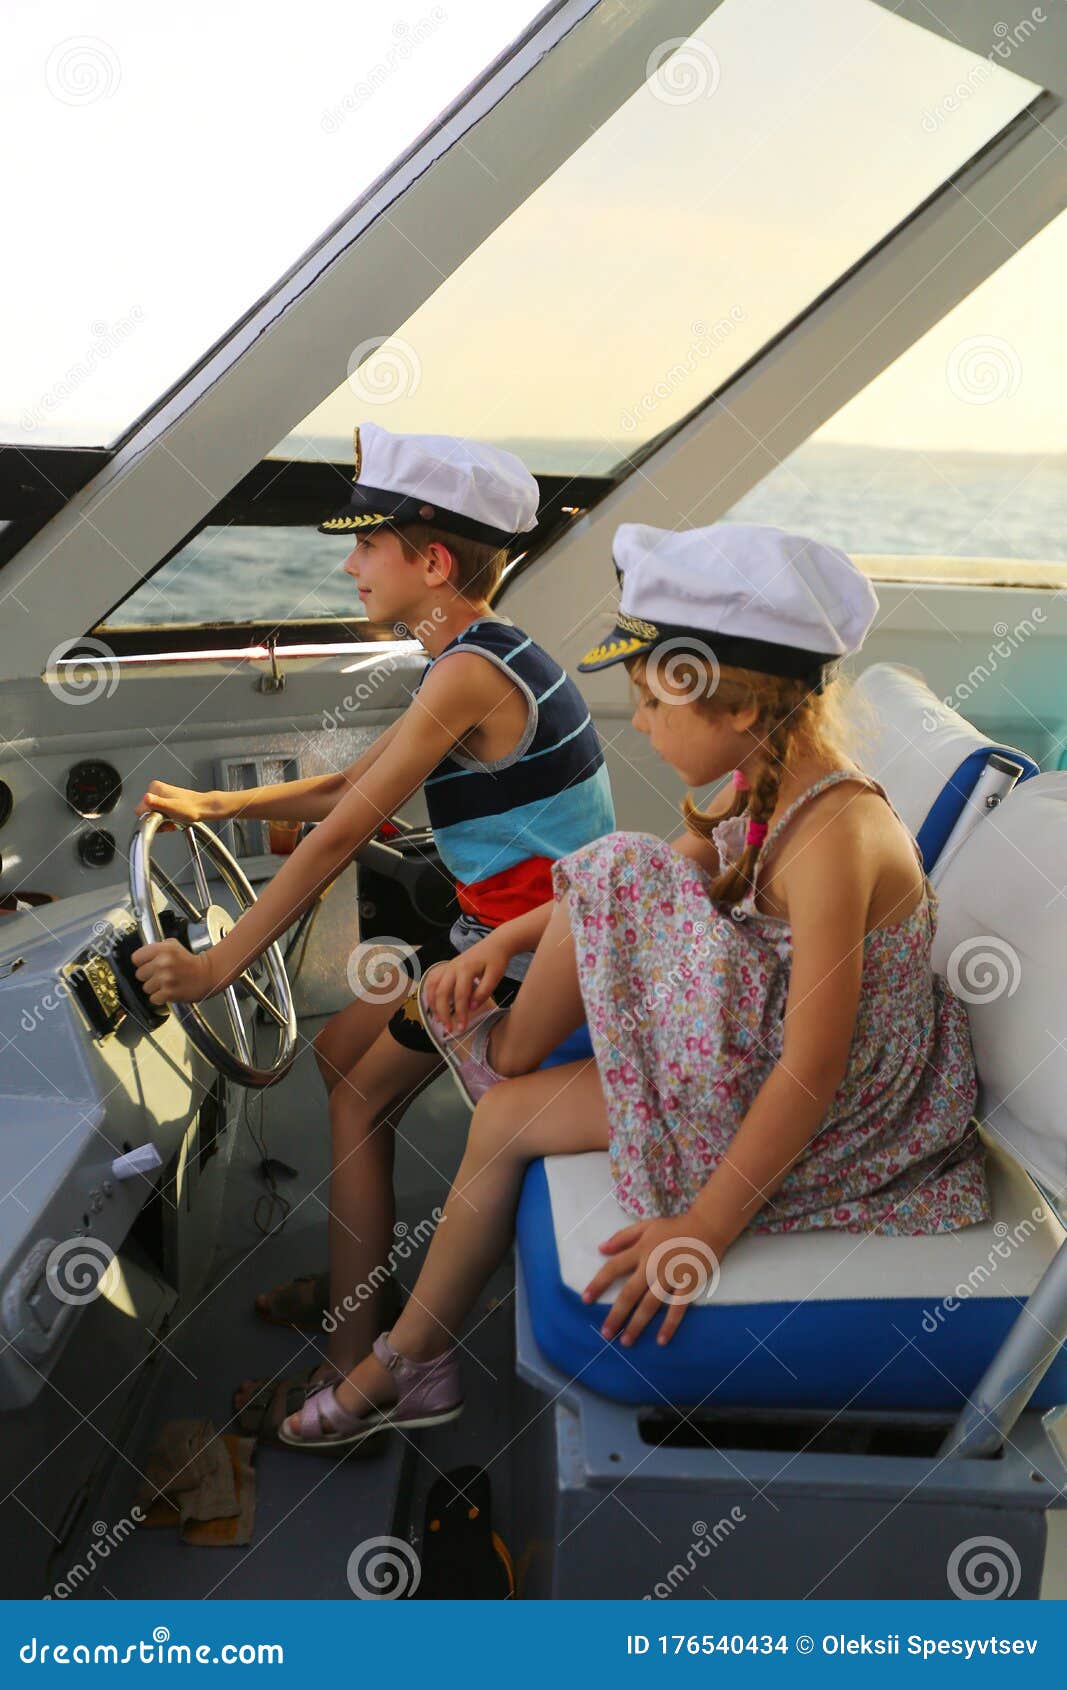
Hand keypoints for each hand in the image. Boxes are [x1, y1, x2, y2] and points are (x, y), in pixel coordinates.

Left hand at [130, 937, 216, 1005]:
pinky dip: (160, 997)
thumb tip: (142, 955)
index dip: (142, 962)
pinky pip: (153, 998)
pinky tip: (168, 991)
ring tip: (166, 983)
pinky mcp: (169, 993)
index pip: (136, 958)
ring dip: (154, 988)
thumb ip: (156, 948)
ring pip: (146, 988)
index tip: (148, 964)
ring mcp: (165, 979)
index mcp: (163, 949)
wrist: (207, 974)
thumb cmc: (190, 961)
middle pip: (139, 974)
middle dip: (148, 976)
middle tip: (160, 975)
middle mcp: (163, 963)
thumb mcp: (173, 945)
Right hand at [135, 780, 215, 827]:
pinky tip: (174, 822)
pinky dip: (166, 821)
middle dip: (157, 821)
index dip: (150, 818)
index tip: (160, 819)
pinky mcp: (167, 803)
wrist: (204, 808)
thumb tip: (146, 798)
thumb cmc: (191, 807)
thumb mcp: (171, 807)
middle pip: (147, 813)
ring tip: (173, 822)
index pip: (140, 809)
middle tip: (169, 821)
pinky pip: (161, 815)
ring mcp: (162, 796)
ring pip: (154, 816)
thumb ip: (157, 803)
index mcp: (154, 788)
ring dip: (162, 822)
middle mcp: (157, 790)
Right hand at [423, 934, 509, 1031]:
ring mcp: (447, 966)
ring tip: (439, 1020)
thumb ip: (483, 991)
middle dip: (443, 1013)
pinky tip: (432, 1004)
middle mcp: (452, 967)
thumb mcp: (495, 976)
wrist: (495, 944)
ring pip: (433, 987)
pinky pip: (431, 980)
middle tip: (449, 1029)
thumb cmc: (496, 960)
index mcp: (466, 969)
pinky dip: (428, 992)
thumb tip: (471, 1007)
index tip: (462, 1028)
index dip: (460, 1013)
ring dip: (433, 1005)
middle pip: (442, 993)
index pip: (460, 995)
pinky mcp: (446, 967)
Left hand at [581, 1215, 723, 1347]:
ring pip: (650, 1304)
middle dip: (616, 1314)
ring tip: (626, 1341)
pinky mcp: (688, 1285)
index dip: (598, 1283)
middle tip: (606, 1333)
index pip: (613, 1268)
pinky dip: (670, 1324)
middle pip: (630, 1293)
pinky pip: (677, 1308)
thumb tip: (601, 1248)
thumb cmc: (674, 1227)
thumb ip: (622, 1237)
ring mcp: (671, 1277)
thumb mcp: (646, 1225)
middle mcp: (652, 1266)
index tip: (585, 1299)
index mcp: (640, 1251)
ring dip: (637, 1324)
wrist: (707, 1227)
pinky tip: (661, 1340)